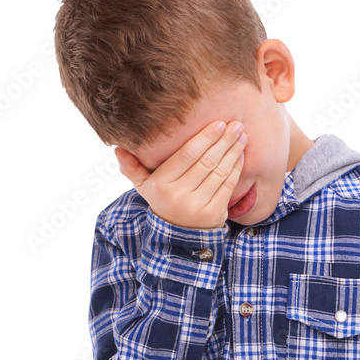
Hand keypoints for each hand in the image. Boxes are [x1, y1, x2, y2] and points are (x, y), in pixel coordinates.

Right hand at [113, 120, 245, 229]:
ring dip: (233, 151)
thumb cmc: (163, 202)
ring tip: (241, 135)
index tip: (219, 123)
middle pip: (206, 161)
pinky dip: (236, 167)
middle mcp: (180, 196)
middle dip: (223, 140)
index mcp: (161, 185)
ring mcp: (198, 207)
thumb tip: (118, 148)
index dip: (204, 138)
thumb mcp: (144, 187)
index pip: (186, 155)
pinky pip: (228, 186)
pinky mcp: (214, 214)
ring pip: (219, 172)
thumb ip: (132, 167)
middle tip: (236, 124)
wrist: (177, 236)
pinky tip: (240, 154)